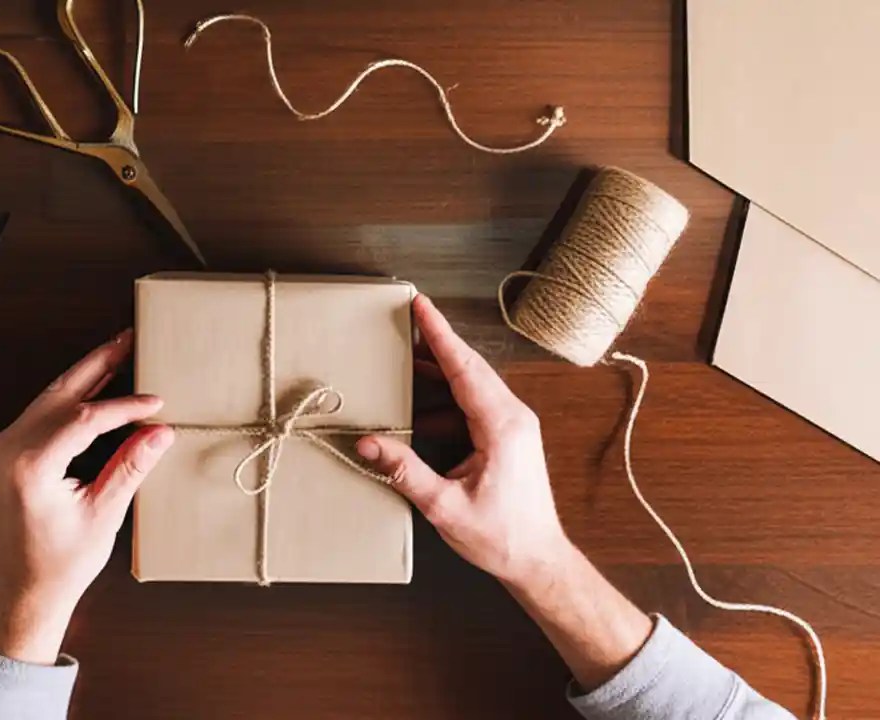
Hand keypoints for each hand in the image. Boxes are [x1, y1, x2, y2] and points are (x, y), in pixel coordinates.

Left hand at [0, 330, 174, 663]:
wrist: (23, 591)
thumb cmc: (61, 564)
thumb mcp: (103, 516)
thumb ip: (129, 468)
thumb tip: (159, 432)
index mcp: (30, 466)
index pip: (85, 418)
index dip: (125, 406)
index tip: (157, 402)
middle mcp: (8, 449)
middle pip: (60, 392)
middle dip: (99, 363)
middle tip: (130, 337)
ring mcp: (2, 448)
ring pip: (49, 397)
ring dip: (85, 375)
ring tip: (118, 352)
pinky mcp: (5, 453)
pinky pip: (40, 413)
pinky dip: (70, 397)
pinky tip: (95, 386)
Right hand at [356, 295, 571, 590]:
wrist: (539, 561)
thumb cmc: (501, 537)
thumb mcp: (445, 506)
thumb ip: (406, 472)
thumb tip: (371, 443)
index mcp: (502, 426)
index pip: (464, 368)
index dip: (439, 335)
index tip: (421, 306)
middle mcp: (512, 417)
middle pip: (467, 368)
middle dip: (434, 343)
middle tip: (406, 318)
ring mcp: (512, 426)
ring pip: (469, 385)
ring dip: (436, 373)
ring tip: (401, 361)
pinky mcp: (506, 438)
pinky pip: (471, 406)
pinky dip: (442, 401)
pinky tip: (416, 411)